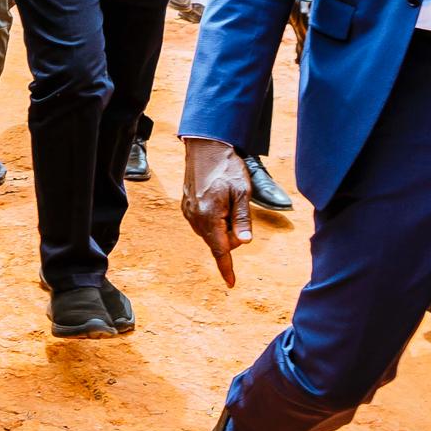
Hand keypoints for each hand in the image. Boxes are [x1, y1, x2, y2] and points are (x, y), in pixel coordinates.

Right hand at [179, 137, 251, 287]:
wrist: (205, 147)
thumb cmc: (227, 168)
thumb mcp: (242, 193)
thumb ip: (242, 220)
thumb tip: (244, 243)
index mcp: (209, 216)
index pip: (220, 250)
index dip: (227, 267)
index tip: (231, 283)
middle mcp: (195, 217)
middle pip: (219, 241)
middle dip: (232, 233)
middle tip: (238, 208)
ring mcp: (188, 212)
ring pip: (211, 232)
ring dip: (223, 224)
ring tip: (226, 200)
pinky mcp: (186, 206)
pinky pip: (203, 222)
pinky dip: (214, 218)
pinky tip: (217, 199)